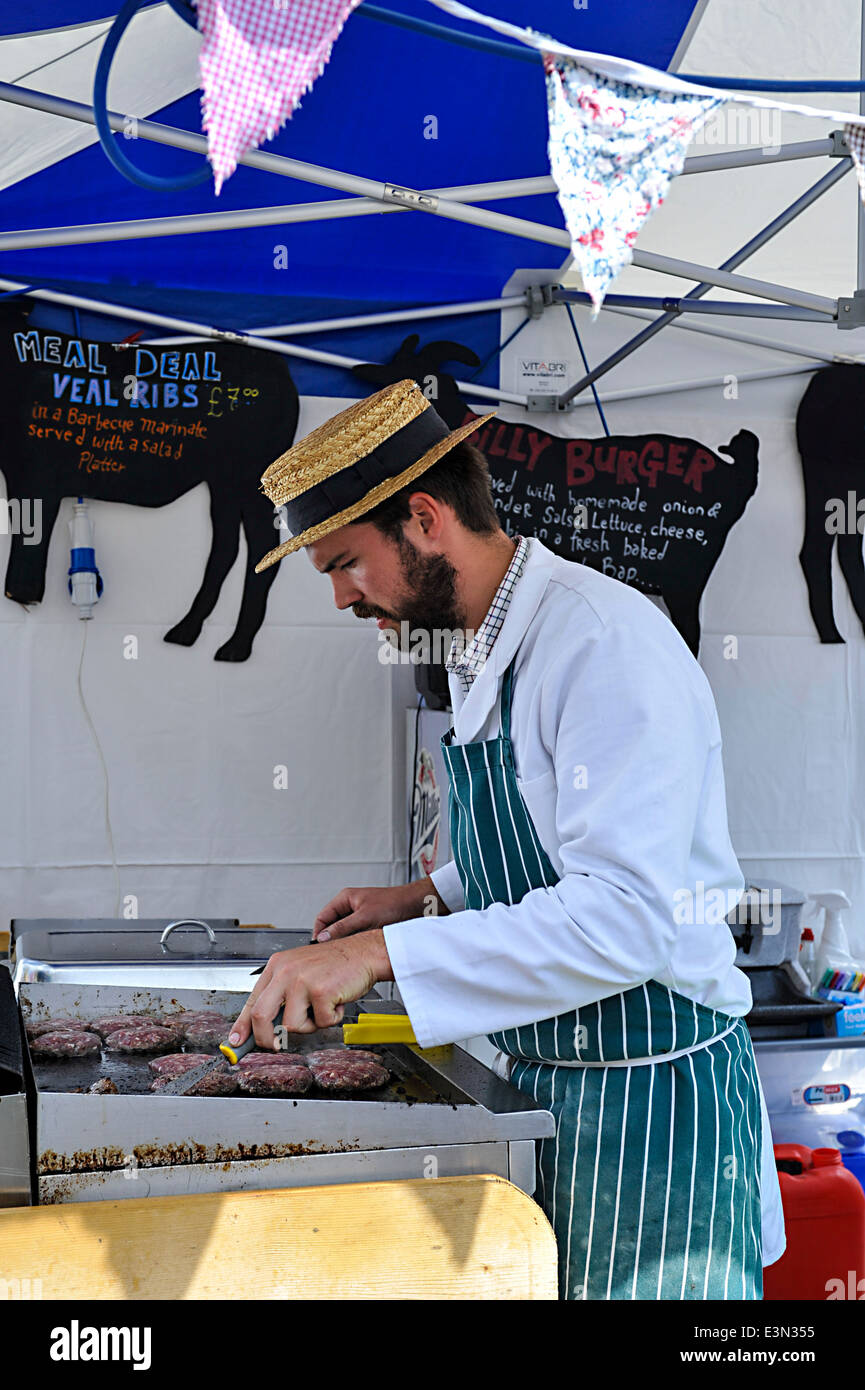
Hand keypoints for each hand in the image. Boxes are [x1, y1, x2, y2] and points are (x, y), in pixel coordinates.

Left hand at [228, 931, 394, 1046]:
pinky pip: (320, 1023)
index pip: (252, 1000)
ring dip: (311, 1025)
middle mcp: (285, 971)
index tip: (236, 1041)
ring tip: (323, 1007)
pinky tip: (337, 1001)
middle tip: (276, 1046)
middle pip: (260, 1016)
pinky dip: (332, 1018)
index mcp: (277, 966)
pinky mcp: (320, 991)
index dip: (242, 1025)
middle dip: (266, 1038)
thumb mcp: (301, 972)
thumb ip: (283, 995)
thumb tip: (267, 1027)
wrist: (364, 952)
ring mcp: (302, 980)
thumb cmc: (336, 965)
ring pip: (292, 1025)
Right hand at [312, 882, 425, 942]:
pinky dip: (354, 943)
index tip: (317, 946)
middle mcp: (351, 906)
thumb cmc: (394, 903)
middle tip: (329, 952)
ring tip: (344, 952)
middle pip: (332, 926)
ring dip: (344, 942)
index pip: (323, 917)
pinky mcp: (369, 924)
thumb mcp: (364, 917)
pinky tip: (357, 951)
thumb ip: (342, 928)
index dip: (318, 932)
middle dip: (331, 939)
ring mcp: (360, 916)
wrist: (416, 906)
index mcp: (346, 898)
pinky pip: (355, 936)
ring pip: (344, 933)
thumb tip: (323, 937)